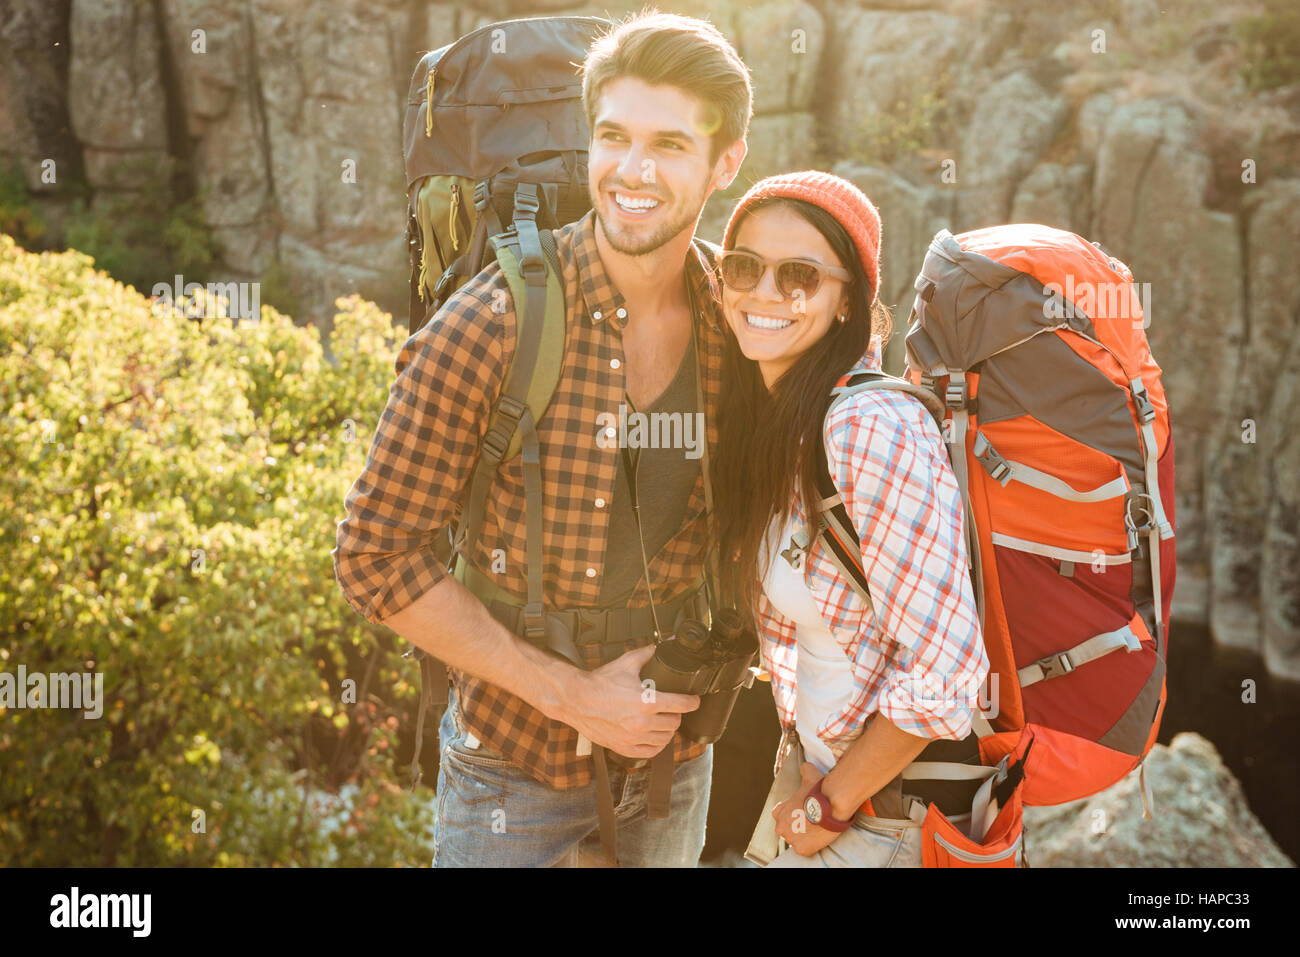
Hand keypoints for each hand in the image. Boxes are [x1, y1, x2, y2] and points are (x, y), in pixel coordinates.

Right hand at [564, 645, 700, 759]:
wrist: (576, 700)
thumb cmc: (600, 682)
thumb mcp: (627, 663)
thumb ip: (649, 654)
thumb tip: (667, 644)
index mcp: (646, 701)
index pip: (682, 705)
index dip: (692, 701)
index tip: (693, 699)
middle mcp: (641, 723)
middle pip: (675, 723)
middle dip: (676, 713)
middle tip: (671, 707)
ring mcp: (633, 738)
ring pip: (665, 739)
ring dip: (667, 729)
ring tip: (662, 720)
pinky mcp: (624, 748)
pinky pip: (651, 752)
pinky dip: (656, 744)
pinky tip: (654, 735)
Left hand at [773, 762, 841, 856]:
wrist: (832, 804)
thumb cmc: (820, 789)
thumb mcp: (810, 774)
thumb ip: (804, 770)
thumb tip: (805, 766)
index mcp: (779, 812)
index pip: (779, 815)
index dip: (790, 814)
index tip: (800, 813)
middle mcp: (781, 827)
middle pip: (786, 829)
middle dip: (796, 827)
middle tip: (810, 822)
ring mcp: (791, 839)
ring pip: (795, 840)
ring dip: (803, 837)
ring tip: (816, 829)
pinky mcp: (801, 849)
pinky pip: (804, 850)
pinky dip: (811, 846)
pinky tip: (819, 837)